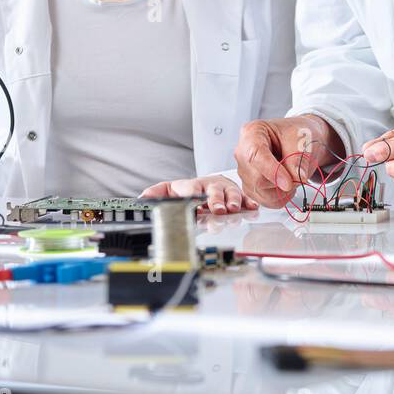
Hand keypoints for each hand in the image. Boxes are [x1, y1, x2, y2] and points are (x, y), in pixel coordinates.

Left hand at [140, 176, 255, 214]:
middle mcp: (210, 185)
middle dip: (216, 199)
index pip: (191, 187)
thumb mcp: (168, 191)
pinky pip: (244, 198)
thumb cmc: (186, 190)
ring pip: (230, 192)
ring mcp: (224, 189)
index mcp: (192, 185)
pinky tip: (252, 208)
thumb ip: (155, 194)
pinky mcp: (236, 196)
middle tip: (217, 209)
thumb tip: (141, 198)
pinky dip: (249, 202)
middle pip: (213, 190)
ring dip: (233, 200)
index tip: (194, 200)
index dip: (193, 193)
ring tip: (233, 209)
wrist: (204, 186)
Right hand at [233, 115, 344, 207]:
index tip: (289, 182)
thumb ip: (298, 158)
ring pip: (261, 192)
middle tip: (299, 174)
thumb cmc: (298, 134)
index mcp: (252, 132)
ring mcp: (246, 171)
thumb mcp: (303, 138)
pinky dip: (281, 197)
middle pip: (257, 178)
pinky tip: (287, 184)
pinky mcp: (251, 187)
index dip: (272, 171)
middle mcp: (243, 152)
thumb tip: (296, 178)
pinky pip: (265, 201)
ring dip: (283, 191)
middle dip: (282, 182)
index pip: (255, 155)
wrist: (301, 141)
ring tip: (293, 176)